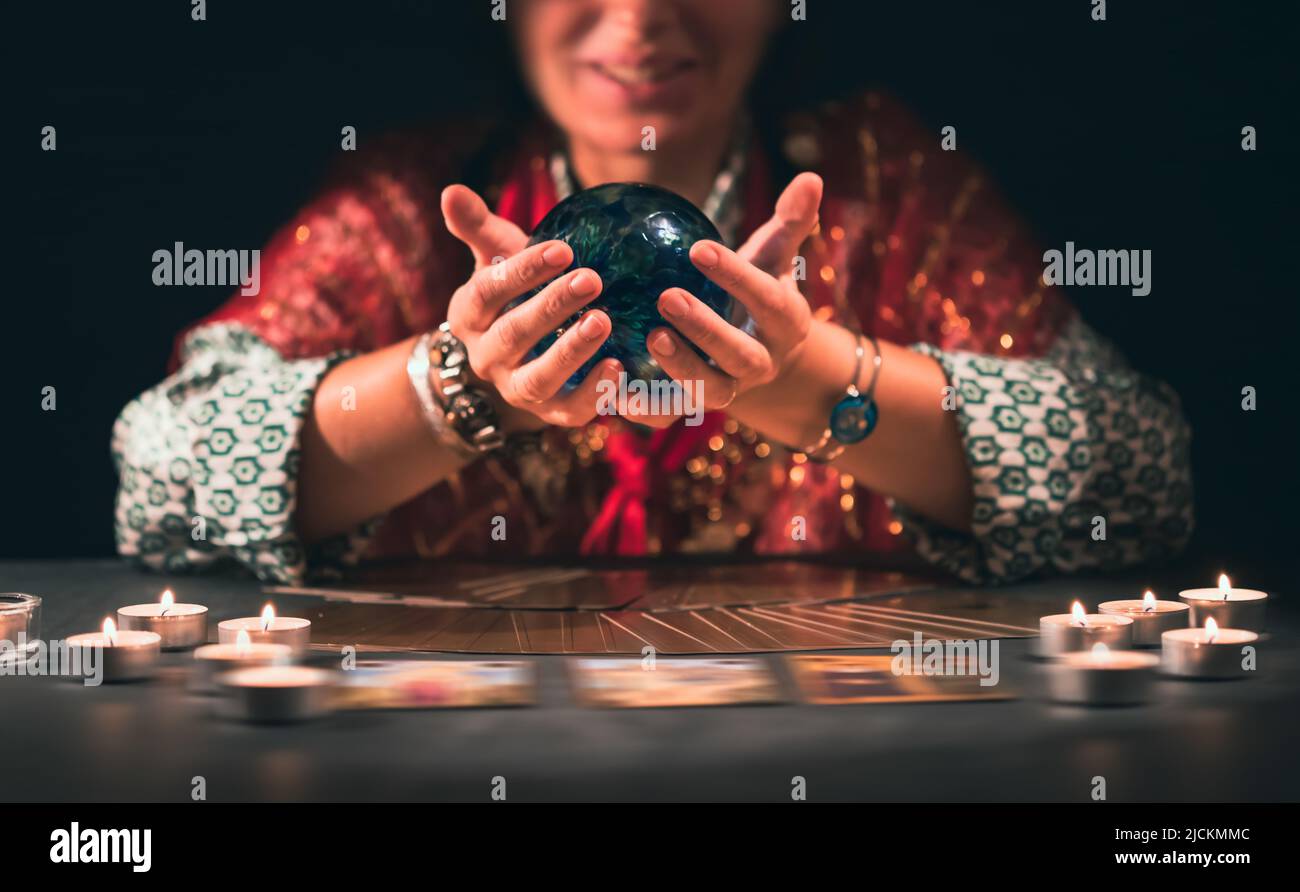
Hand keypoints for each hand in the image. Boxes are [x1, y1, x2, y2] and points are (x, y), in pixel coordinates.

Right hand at [440, 185, 622, 428]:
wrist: (527, 348)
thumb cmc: (517, 289)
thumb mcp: (498, 255)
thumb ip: (478, 227)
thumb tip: (450, 191)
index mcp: (469, 314)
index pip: (488, 291)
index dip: (523, 271)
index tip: (562, 250)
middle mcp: (486, 357)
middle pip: (514, 334)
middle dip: (551, 306)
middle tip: (592, 279)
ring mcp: (517, 389)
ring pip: (537, 378)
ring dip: (570, 352)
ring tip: (603, 321)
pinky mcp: (551, 413)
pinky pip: (569, 411)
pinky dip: (593, 393)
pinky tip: (619, 366)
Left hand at [640, 173, 822, 427]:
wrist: (756, 349)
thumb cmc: (758, 287)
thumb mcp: (774, 255)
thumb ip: (790, 221)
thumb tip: (811, 177)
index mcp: (786, 322)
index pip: (766, 299)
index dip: (736, 276)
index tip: (700, 248)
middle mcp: (763, 363)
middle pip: (739, 354)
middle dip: (706, 329)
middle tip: (667, 297)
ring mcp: (731, 389)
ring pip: (710, 389)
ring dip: (680, 367)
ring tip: (649, 336)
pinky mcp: (696, 406)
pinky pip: (672, 412)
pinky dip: (646, 405)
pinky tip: (615, 385)